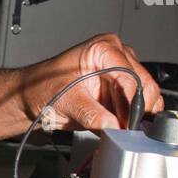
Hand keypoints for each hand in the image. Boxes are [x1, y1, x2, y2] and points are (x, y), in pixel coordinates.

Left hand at [19, 34, 162, 132]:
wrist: (32, 96)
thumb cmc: (43, 87)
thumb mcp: (65, 100)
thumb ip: (91, 114)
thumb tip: (113, 126)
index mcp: (103, 48)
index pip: (129, 76)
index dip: (129, 102)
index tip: (125, 123)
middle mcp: (117, 57)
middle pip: (143, 85)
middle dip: (136, 110)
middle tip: (125, 129)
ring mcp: (121, 73)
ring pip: (146, 97)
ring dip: (137, 116)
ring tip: (120, 129)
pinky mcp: (121, 91)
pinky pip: (139, 106)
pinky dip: (135, 119)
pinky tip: (122, 127)